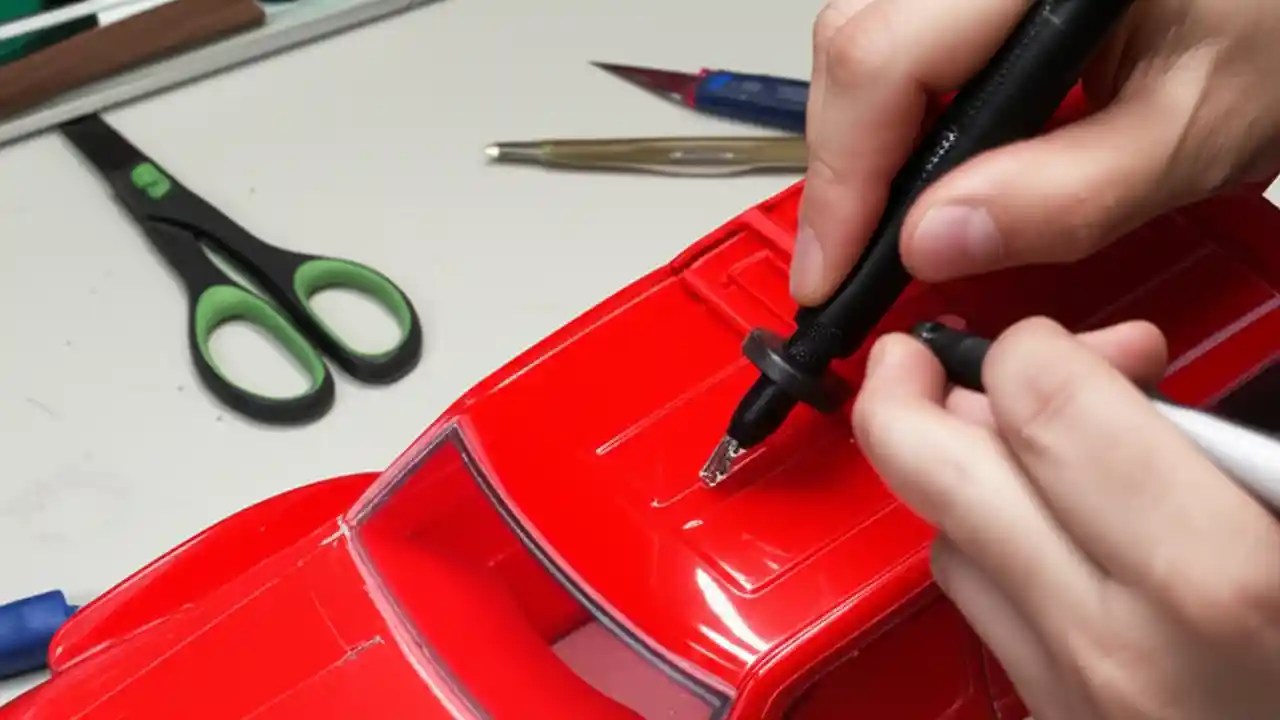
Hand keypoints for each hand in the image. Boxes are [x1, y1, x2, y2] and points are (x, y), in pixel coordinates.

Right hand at [794, 0, 1279, 304]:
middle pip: (855, 42)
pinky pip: (902, 36)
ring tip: (877, 227)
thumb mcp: (1193, 132)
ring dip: (858, 142)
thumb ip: (1066, 196)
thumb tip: (933, 241)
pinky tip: (913, 172)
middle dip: (839, 168)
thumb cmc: (1279, 36)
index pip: (887, 59)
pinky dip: (891, 115)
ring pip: (862, 37)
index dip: (842, 179)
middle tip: (845, 265)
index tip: (831, 273)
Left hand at [852, 317, 1279, 718]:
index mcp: (1217, 582)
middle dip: (907, 395)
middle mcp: (1118, 644)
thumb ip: (1229, 452)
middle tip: (918, 360)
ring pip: (948, 544)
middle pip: (936, 477)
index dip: (1037, 345)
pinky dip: (991, 547)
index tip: (1064, 341)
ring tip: (1013, 437)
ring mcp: (1077, 698)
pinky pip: (987, 614)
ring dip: (956, 475)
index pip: (1044, 409)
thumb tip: (1126, 373)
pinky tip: (1048, 525)